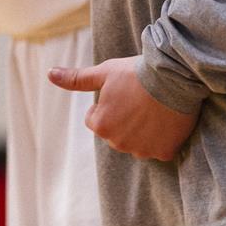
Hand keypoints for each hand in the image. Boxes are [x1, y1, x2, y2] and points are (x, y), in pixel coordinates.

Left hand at [49, 58, 197, 160]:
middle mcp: (118, 143)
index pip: (95, 118)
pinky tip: (167, 119)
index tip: (123, 91)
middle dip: (124, 118)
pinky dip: (162, 137)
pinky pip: (159, 147)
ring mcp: (142, 150)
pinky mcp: (164, 152)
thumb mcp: (104, 72)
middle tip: (140, 98)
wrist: (175, 76)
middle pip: (116, 132)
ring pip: (137, 141)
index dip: (109, 103)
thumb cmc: (137, 72)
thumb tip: (49, 74)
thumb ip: (76, 79)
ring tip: (155, 107)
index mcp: (100, 125)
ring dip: (143, 129)